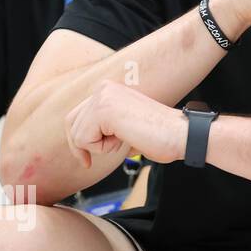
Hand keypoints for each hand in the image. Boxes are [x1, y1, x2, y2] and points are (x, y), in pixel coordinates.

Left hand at [65, 81, 185, 168]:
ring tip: (124, 140)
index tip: (86, 159)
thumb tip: (82, 139)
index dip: (79, 139)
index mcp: (110, 89)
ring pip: (77, 133)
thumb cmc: (158, 135)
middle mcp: (104, 88)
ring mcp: (103, 97)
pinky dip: (102, 148)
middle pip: (71, 122)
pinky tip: (124, 139)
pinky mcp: (104, 110)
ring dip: (98, 147)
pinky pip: (84, 140)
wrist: (180, 134)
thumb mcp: (124, 125)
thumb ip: (105, 125)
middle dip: (79, 146)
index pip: (77, 115)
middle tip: (88, 162)